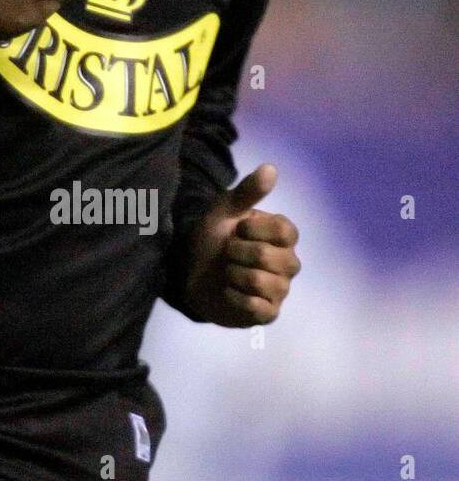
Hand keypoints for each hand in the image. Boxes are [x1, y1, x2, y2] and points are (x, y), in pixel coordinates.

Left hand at [177, 164, 301, 326]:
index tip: (237, 229)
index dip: (253, 229)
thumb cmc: (213, 237)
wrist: (191, 271)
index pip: (284, 231)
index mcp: (284, 236)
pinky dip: (233, 295)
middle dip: (235, 252)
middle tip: (227, 252)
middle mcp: (289, 263)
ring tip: (227, 271)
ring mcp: (280, 290)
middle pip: (268, 256)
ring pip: (258, 280)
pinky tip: (227, 290)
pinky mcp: (268, 313)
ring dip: (231, 273)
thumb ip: (248, 191)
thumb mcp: (225, 210)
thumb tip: (271, 167)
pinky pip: (255, 306)